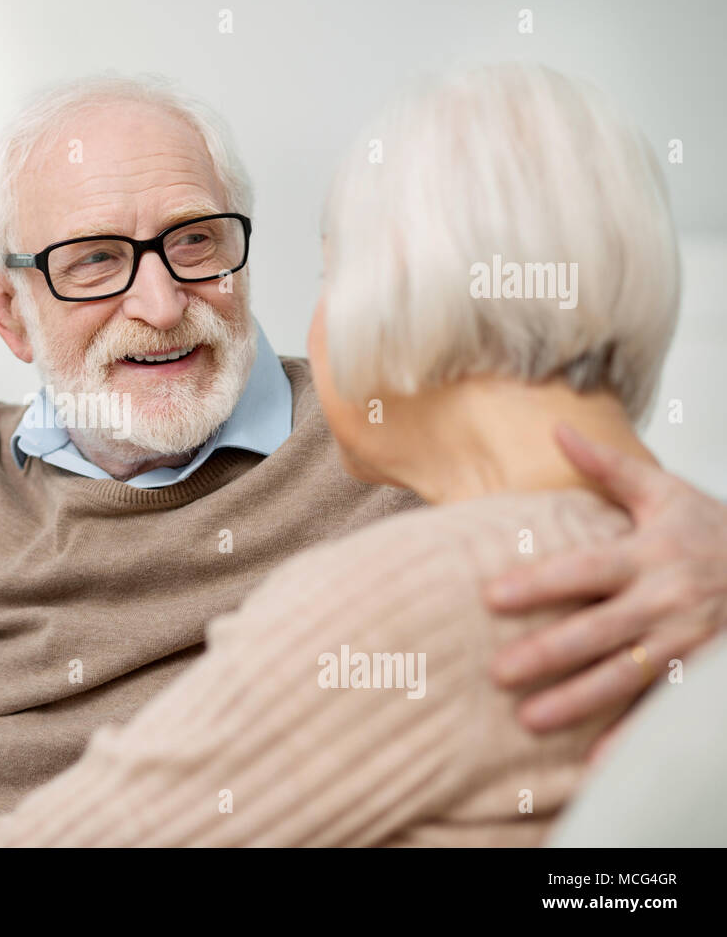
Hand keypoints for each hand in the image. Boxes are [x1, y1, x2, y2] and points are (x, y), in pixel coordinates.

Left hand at [484, 423, 726, 733]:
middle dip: (547, 653)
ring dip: (576, 701)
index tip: (490, 596)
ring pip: (623, 678)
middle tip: (497, 671)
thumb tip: (557, 430)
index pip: (583, 570)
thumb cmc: (715, 529)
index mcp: (649, 555)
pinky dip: (629, 737)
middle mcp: (666, 601)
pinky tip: (592, 762)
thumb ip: (607, 467)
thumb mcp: (666, 494)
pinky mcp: (698, 674)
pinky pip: (660, 710)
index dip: (538, 583)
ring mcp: (685, 643)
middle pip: (597, 632)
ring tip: (528, 720)